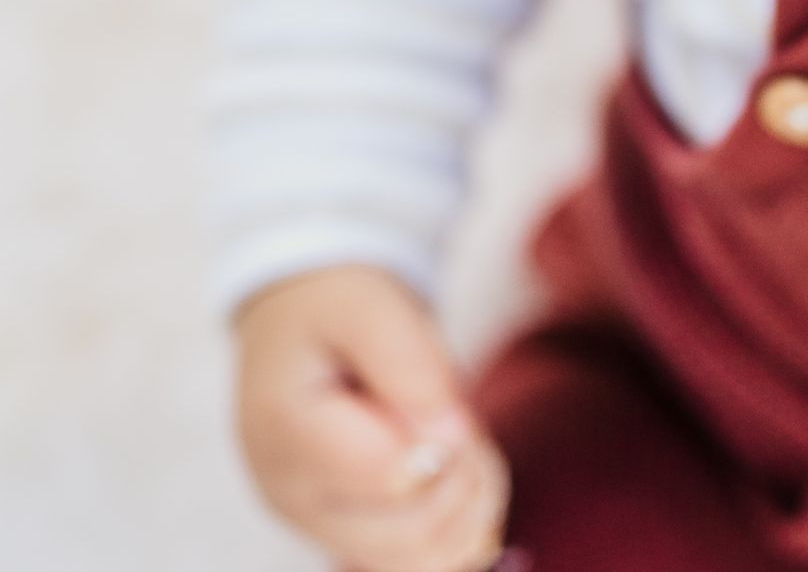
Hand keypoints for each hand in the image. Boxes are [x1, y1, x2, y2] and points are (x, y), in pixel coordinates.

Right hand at [231, 264, 512, 571]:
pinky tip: (460, 474)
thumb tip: (446, 439)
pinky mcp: (346, 535)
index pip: (391, 479)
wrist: (299, 322)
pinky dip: (462, 526)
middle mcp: (292, 496)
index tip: (447, 405)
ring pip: (423, 560)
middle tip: (460, 418)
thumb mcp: (369, 307)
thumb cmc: (336, 309)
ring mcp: (316, 524)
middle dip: (465, 476)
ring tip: (463, 442)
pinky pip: (420, 562)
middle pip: (413, 533)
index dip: (445, 445)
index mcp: (288, 436)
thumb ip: (410, 367)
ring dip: (472, 505)